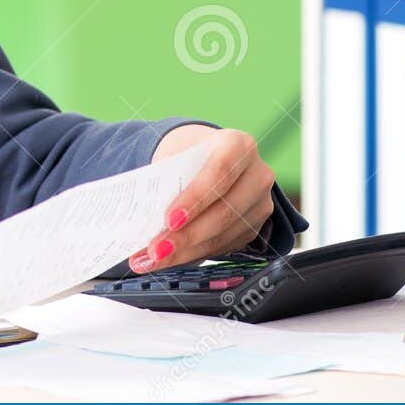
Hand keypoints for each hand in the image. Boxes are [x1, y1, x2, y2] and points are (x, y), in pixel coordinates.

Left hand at [130, 125, 274, 273]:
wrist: (205, 155)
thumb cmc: (187, 154)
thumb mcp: (174, 155)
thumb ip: (165, 181)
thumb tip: (144, 220)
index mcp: (238, 145)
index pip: (219, 172)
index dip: (195, 199)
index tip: (169, 220)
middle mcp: (257, 174)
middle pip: (224, 211)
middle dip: (186, 236)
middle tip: (155, 250)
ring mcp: (260, 202)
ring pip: (224, 235)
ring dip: (186, 251)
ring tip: (154, 259)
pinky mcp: (255, 226)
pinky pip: (225, 246)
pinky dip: (194, 254)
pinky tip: (171, 258)